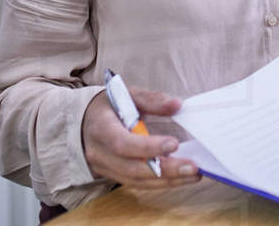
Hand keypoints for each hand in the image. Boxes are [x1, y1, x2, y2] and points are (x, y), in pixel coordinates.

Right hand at [81, 87, 199, 189]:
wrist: (85, 122)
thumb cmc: (109, 106)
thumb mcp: (128, 95)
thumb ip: (152, 99)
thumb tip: (176, 104)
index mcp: (101, 129)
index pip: (123, 143)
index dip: (148, 147)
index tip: (174, 144)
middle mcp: (100, 154)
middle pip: (133, 168)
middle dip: (165, 170)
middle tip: (192, 167)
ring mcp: (106, 168)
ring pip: (137, 181)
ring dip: (167, 180)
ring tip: (193, 175)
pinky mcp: (115, 176)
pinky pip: (138, 184)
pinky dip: (160, 183)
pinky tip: (180, 178)